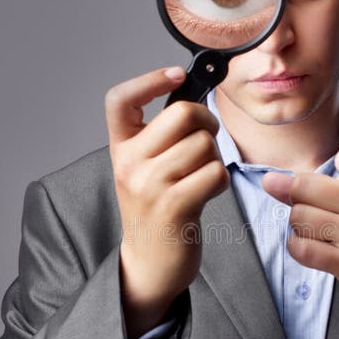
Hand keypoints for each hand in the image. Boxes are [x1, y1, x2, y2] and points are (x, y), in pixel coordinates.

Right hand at [105, 67, 229, 338]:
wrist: (149, 263)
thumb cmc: (157, 209)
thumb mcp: (146, 167)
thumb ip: (162, 134)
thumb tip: (196, 92)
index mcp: (120, 148)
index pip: (118, 100)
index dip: (149, 80)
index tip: (176, 75)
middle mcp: (129, 163)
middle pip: (182, 114)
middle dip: (207, 122)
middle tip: (207, 140)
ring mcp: (150, 185)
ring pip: (204, 144)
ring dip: (215, 157)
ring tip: (201, 176)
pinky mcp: (174, 207)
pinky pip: (215, 173)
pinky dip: (220, 180)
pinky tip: (207, 193)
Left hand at [262, 146, 338, 330]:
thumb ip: (323, 183)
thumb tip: (269, 181)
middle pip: (305, 190)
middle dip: (295, 196)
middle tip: (309, 204)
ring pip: (299, 219)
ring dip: (297, 222)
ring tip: (317, 225)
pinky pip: (301, 248)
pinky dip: (296, 244)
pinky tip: (308, 242)